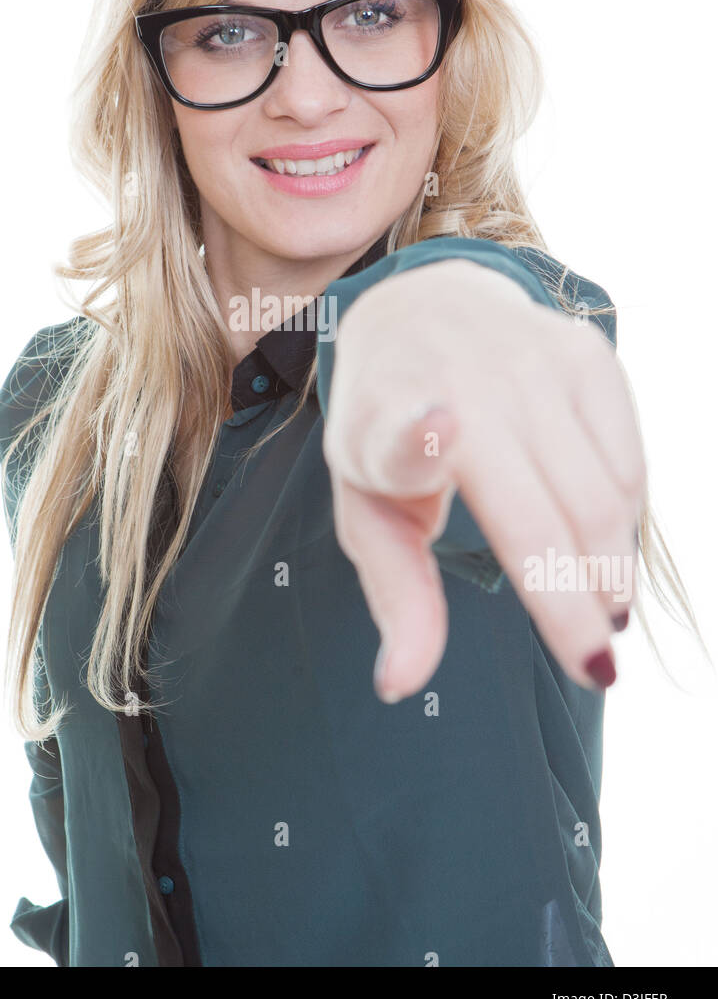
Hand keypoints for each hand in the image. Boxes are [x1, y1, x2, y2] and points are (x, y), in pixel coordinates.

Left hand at [322, 259, 645, 701]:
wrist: (422, 311)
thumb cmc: (388, 434)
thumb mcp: (369, 509)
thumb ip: (396, 595)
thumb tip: (399, 688)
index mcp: (382, 423)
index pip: (400, 435)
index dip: (419, 440)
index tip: (442, 430)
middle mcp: (459, 383)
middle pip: (538, 515)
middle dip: (573, 607)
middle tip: (596, 673)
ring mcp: (530, 362)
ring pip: (600, 499)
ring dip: (610, 572)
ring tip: (602, 612)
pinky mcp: (586, 354)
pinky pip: (629, 467)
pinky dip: (622, 521)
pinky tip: (600, 543)